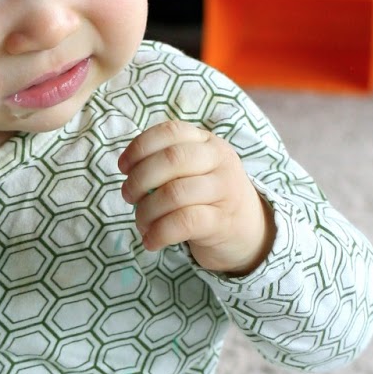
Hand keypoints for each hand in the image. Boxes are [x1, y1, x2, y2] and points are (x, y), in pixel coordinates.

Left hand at [118, 120, 274, 275]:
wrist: (248, 229)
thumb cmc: (207, 197)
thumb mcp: (193, 171)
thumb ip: (166, 165)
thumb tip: (129, 174)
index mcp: (207, 141)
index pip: (170, 131)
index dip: (139, 147)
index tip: (123, 167)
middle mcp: (219, 160)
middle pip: (171, 160)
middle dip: (139, 180)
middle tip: (129, 197)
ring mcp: (225, 190)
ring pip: (174, 194)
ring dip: (146, 212)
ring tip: (142, 224)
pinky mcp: (223, 221)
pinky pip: (184, 223)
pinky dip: (159, 234)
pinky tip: (151, 242)